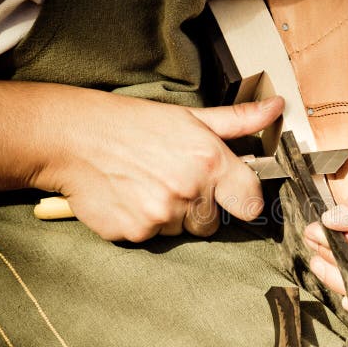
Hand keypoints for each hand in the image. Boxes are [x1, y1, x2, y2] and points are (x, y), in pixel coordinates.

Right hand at [39, 93, 283, 241]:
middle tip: (174, 181)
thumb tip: (277, 107)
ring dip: (171, 216)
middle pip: (213, 223)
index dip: (244, 200)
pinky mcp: (134, 234)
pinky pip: (151, 239)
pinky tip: (130, 197)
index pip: (251, 202)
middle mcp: (188, 191)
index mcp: (208, 161)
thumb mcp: (189, 117)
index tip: (233, 195)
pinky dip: (143, 223)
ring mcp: (160, 216)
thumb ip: (237, 121)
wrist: (71, 137)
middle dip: (200, 207)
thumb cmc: (132, 123)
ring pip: (181, 231)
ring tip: (148, 185)